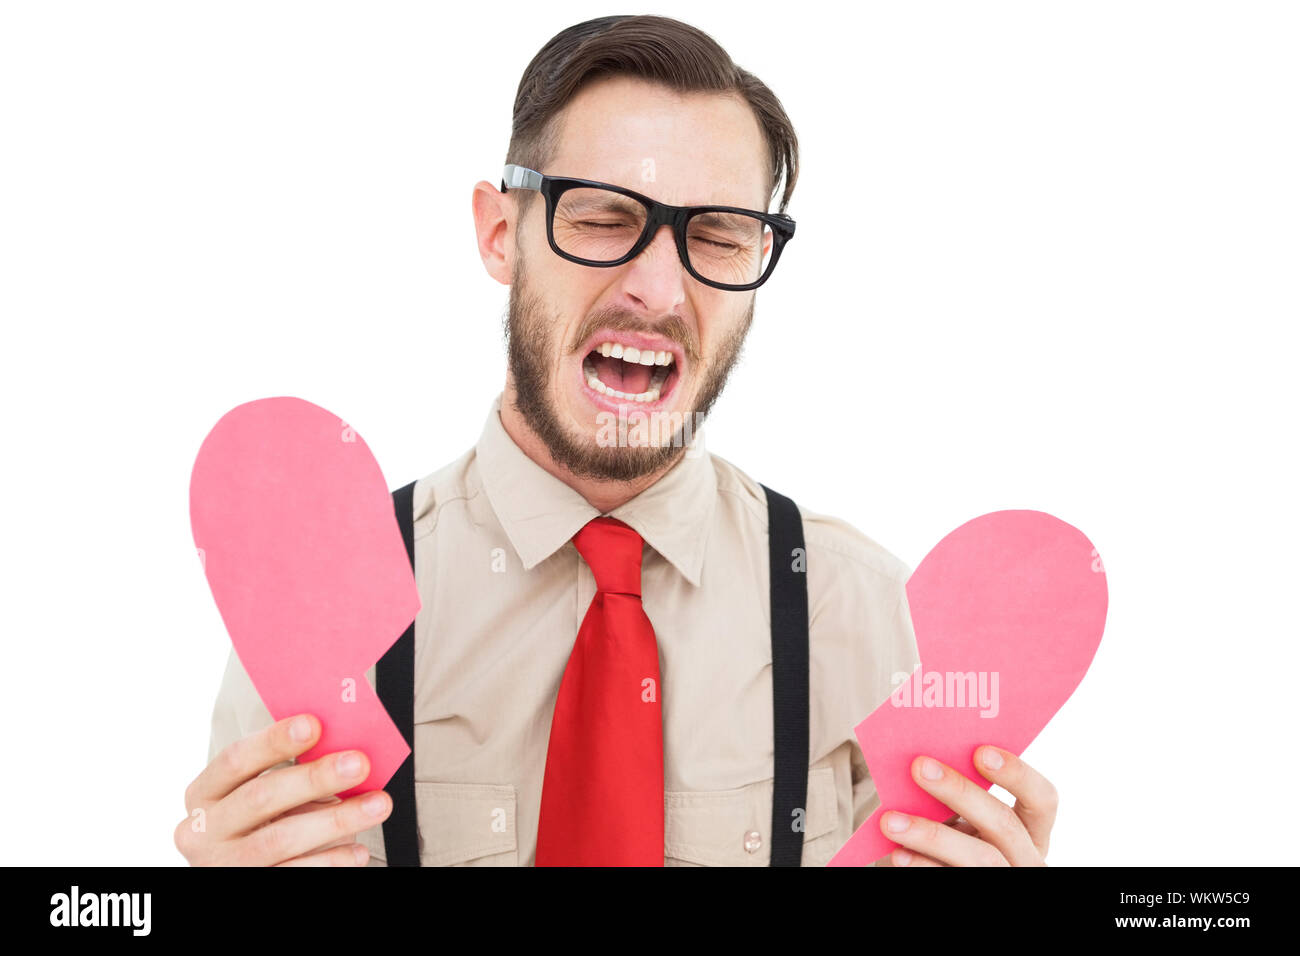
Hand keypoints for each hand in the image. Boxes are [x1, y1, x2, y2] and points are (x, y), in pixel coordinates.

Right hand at [174, 713, 392, 865]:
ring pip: (281, 839)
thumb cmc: (256, 822)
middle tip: (359, 763)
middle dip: (314, 778)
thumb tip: (343, 745)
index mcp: (205, 793)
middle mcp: (205, 830)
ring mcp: (224, 864)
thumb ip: (289, 769)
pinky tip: (357, 849)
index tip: (315, 724)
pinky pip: (294, 873)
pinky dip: (330, 861)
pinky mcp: (250, 885)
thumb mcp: (258, 792)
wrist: (234, 871)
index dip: (274, 741)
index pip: (235, 759)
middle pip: (261, 797)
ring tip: (378, 804)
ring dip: (336, 820)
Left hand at [875, 746, 1056, 866]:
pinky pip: (953, 878)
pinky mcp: (977, 891)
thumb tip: (927, 761)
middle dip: (960, 791)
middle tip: (919, 767)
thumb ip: (961, 795)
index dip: (1017, 773)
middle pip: (1004, 823)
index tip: (981, 751)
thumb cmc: (956, 839)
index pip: (1043, 799)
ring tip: (891, 821)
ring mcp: (1005, 877)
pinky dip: (923, 865)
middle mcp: (1026, 857)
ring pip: (980, 858)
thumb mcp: (969, 820)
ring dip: (931, 835)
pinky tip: (898, 853)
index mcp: (1031, 829)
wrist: (942, 868)